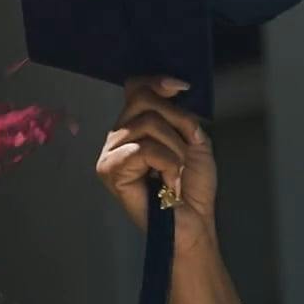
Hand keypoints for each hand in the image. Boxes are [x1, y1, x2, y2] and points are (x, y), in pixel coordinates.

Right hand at [95, 76, 217, 258]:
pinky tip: (168, 182)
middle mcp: (117, 138)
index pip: (135, 89)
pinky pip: (143, 149)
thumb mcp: (193, 139)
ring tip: (176, 172)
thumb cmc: (193, 188)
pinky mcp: (110, 170)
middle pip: (142, 101)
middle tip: (186, 150)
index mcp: (134, 128)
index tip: (181, 86)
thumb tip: (171, 86)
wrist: (193, 222)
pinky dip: (167, 164)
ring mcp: (110, 154)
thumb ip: (179, 113)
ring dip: (175, 149)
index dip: (155, 81)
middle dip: (175, 122)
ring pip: (146, 124)